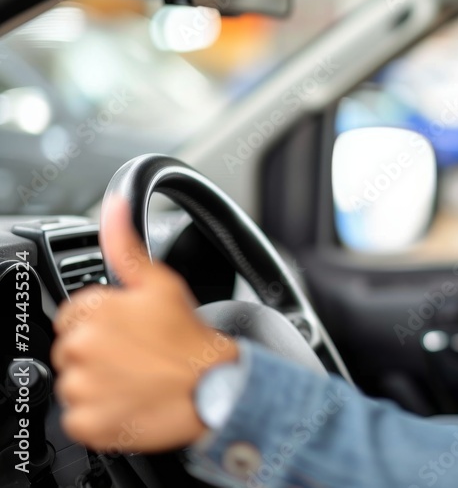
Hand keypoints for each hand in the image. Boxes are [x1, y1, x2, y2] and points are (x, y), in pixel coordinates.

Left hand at [51, 196, 238, 452]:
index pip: (75, 315)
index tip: (131, 331)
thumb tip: (113, 203)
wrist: (216, 388)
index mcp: (94, 311)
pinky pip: (78, 418)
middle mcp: (82, 349)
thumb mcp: (161, 283)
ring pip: (74, 383)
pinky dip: (100, 414)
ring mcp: (83, 388)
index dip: (105, 321)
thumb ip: (126, 244)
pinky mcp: (88, 423)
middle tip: (138, 355)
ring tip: (136, 379)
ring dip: (98, 383)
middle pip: (72, 349)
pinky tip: (129, 402)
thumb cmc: (191, 338)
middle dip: (99, 351)